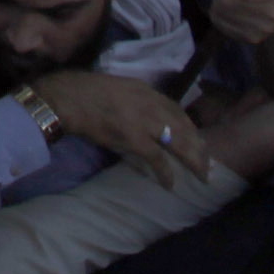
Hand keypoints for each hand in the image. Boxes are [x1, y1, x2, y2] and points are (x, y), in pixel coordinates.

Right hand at [35, 65, 217, 186]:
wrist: (66, 96)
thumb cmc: (83, 92)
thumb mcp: (116, 89)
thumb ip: (133, 101)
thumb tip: (140, 117)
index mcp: (145, 90)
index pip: (177, 110)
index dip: (190, 127)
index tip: (197, 140)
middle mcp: (151, 103)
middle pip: (185, 127)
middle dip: (199, 146)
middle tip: (208, 163)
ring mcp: (144, 121)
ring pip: (179, 142)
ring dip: (193, 160)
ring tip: (201, 175)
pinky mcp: (134, 138)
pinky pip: (158, 159)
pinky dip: (166, 172)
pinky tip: (170, 184)